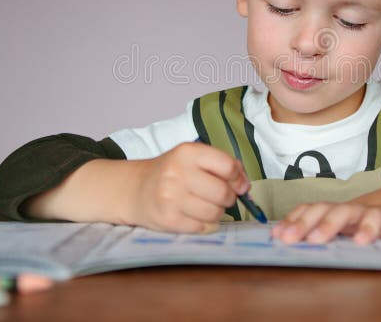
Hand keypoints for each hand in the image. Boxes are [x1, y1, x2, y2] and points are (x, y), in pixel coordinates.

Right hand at [129, 142, 249, 233]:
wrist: (136, 189)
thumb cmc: (172, 172)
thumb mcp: (194, 158)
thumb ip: (222, 165)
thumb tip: (244, 185)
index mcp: (187, 152)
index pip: (227, 166)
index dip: (238, 178)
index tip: (238, 184)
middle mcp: (177, 173)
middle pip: (222, 193)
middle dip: (228, 198)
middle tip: (221, 197)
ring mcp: (170, 198)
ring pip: (215, 213)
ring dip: (216, 212)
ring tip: (205, 205)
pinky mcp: (168, 220)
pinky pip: (202, 227)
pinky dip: (204, 224)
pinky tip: (194, 216)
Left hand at [271, 202, 380, 244]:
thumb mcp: (355, 226)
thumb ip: (333, 233)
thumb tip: (302, 246)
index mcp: (338, 211)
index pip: (311, 210)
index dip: (292, 220)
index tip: (275, 235)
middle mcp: (350, 208)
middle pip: (323, 209)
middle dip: (302, 223)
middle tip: (287, 238)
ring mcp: (370, 210)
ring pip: (346, 212)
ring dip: (329, 225)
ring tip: (315, 240)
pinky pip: (379, 220)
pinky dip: (369, 229)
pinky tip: (360, 241)